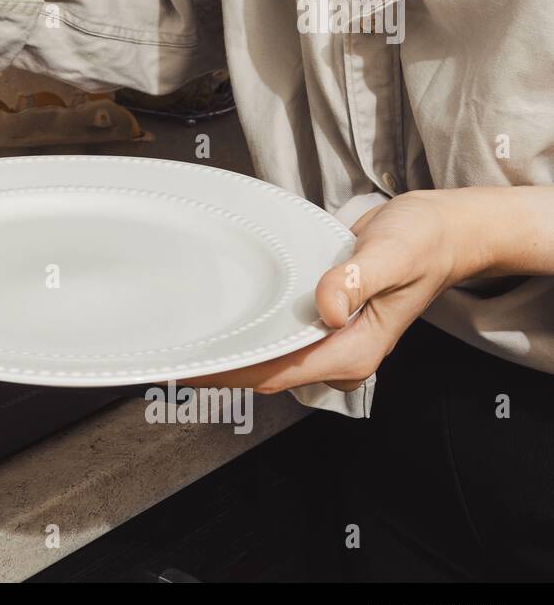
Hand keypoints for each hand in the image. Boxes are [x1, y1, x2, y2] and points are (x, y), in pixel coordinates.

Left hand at [183, 190, 469, 393]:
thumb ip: (359, 278)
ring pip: (264, 357)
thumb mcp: (394, 251)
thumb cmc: (423, 240)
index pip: (276, 372)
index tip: (188, 367)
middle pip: (262, 372)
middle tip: (164, 354)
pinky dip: (243, 332)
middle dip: (215, 368)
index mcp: (354, 350)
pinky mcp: (319, 323)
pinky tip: (211, 320)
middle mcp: (338, 353)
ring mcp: (328, 341)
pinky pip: (273, 336)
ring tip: (174, 342)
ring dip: (224, 351)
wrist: (440, 232)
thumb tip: (328, 307)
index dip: (229, 373)